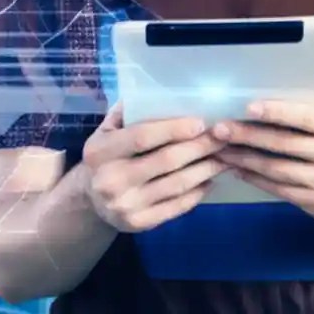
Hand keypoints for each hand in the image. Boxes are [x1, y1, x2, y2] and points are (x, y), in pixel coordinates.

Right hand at [80, 103, 230, 232]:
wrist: (89, 202)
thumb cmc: (105, 157)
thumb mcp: (105, 131)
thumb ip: (127, 112)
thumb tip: (159, 90)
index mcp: (101, 151)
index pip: (142, 136)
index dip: (174, 129)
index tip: (201, 122)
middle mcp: (111, 179)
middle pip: (166, 161)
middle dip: (199, 147)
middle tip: (222, 137)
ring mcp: (126, 205)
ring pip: (177, 184)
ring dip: (206, 169)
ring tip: (223, 157)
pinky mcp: (139, 224)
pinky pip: (177, 206)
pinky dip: (198, 193)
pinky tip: (210, 180)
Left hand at [211, 100, 313, 223]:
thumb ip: (311, 118)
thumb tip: (260, 107)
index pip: (308, 118)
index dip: (278, 112)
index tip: (248, 107)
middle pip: (287, 144)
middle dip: (249, 136)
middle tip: (220, 129)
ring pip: (279, 170)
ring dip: (245, 159)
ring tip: (222, 149)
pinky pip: (281, 190)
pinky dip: (256, 179)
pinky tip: (239, 169)